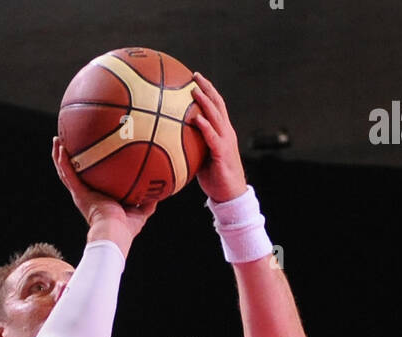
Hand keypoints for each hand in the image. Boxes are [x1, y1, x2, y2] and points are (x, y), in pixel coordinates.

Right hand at [52, 139, 156, 251]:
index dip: (86, 171)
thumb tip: (159, 192)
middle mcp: (85, 195)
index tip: (87, 158)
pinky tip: (60, 147)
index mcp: (97, 198)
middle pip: (74, 174)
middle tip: (66, 144)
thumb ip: (148, 202)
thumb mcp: (141, 212)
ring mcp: (80, 194)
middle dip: (69, 159)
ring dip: (59, 156)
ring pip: (65, 172)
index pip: (89, 182)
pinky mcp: (78, 193)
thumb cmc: (126, 228)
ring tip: (56, 140)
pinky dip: (62, 161)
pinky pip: (68, 174)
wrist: (115, 233)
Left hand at [188, 72, 246, 203]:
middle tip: (194, 75)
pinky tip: (196, 118)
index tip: (195, 78)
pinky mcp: (222, 154)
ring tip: (194, 90)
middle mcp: (226, 132)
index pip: (216, 106)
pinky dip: (205, 126)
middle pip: (218, 104)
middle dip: (207, 88)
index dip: (207, 90)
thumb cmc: (214, 178)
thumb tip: (171, 140)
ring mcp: (225, 142)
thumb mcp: (201, 158)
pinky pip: (213, 137)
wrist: (230, 195)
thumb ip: (191, 145)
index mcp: (222, 132)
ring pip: (216, 116)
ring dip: (205, 102)